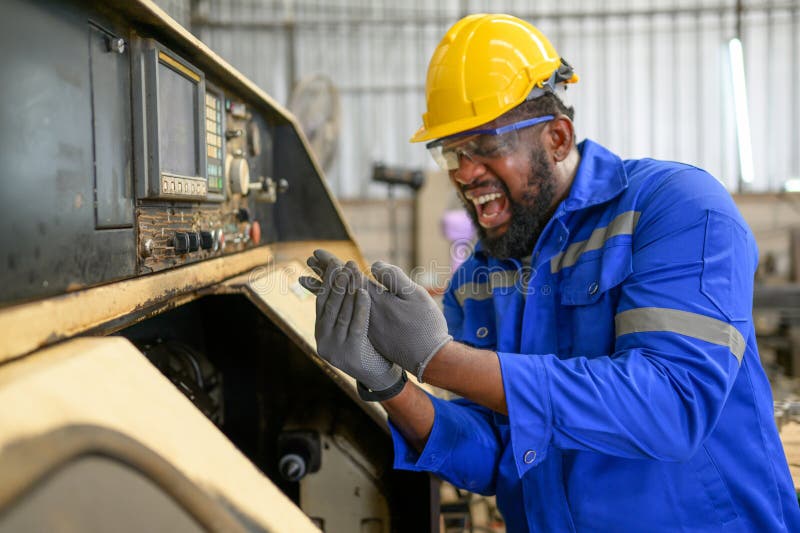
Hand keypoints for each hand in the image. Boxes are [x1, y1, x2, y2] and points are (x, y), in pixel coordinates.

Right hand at [299, 260, 404, 399]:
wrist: (379, 376)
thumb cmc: (367, 347)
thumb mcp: (350, 328)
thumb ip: (342, 309)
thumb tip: (337, 282)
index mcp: (321, 331)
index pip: (320, 299)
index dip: (326, 280)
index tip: (333, 261)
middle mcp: (323, 339)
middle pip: (330, 304)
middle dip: (337, 281)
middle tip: (344, 262)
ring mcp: (335, 348)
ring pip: (342, 312)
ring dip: (348, 289)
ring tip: (353, 271)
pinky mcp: (351, 353)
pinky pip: (356, 325)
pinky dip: (360, 307)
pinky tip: (365, 292)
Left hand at [304, 250, 451, 380]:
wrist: (429, 359)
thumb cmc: (426, 325)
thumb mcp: (416, 297)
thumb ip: (395, 279)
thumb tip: (373, 265)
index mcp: (375, 302)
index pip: (348, 278)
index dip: (333, 264)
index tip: (318, 254)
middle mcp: (364, 314)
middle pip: (338, 289)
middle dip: (325, 272)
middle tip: (310, 258)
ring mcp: (363, 326)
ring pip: (336, 304)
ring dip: (324, 288)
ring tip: (307, 277)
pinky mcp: (367, 335)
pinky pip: (341, 316)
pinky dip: (332, 305)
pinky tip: (328, 299)